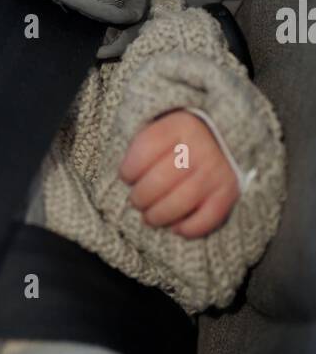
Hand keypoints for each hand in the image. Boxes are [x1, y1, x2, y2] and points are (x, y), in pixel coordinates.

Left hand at [119, 110, 239, 237]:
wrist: (222, 142)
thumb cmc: (177, 143)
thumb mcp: (160, 131)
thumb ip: (142, 149)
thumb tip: (126, 182)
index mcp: (180, 126)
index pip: (144, 151)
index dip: (128, 171)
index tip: (127, 177)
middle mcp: (201, 147)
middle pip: (159, 180)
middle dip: (140, 197)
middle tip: (138, 201)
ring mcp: (216, 170)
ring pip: (180, 202)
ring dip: (158, 216)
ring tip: (150, 217)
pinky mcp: (228, 192)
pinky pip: (206, 218)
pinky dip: (188, 228)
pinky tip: (176, 227)